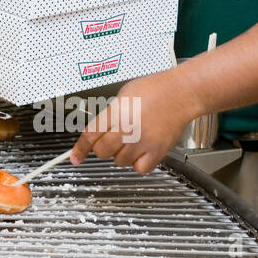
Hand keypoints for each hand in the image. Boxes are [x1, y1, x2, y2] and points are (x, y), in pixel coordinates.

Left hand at [70, 71, 194, 173]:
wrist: (182, 92)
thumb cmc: (156, 89)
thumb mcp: (124, 94)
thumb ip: (110, 114)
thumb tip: (98, 130)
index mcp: (117, 112)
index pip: (90, 135)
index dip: (79, 149)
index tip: (75, 158)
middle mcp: (128, 129)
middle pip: (102, 151)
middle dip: (102, 147)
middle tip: (112, 138)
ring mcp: (143, 142)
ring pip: (119, 161)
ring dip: (121, 154)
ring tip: (132, 140)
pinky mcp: (157, 152)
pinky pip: (139, 168)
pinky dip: (138, 163)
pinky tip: (142, 150)